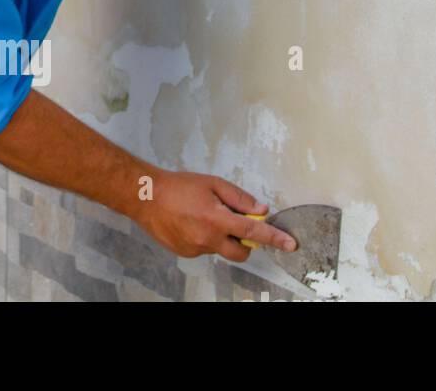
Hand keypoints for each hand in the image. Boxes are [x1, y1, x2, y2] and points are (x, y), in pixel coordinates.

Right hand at [133, 171, 296, 260]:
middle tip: (235, 224)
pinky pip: (204, 249)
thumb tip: (260, 209)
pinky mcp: (185, 253)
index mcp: (216, 219)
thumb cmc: (178, 186)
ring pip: (220, 249)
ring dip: (221, 237)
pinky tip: (190, 223)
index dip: (274, 238)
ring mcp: (195, 248)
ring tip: (202, 216)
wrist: (145, 197)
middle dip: (245, 243)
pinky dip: (205, 239)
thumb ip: (239, 197)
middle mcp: (207, 238)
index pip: (253, 231)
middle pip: (241, 252)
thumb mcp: (212, 183)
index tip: (290, 244)